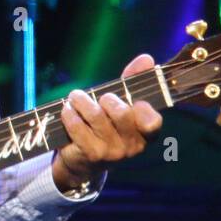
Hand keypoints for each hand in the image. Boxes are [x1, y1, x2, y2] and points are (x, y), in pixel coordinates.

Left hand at [52, 52, 163, 191]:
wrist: (83, 162)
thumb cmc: (106, 126)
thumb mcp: (121, 104)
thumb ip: (133, 82)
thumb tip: (146, 58)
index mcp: (145, 133)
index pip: (153, 122)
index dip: (144, 109)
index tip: (136, 101)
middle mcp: (132, 146)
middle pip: (121, 112)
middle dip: (106, 99)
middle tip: (98, 97)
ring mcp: (112, 153)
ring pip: (96, 116)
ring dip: (82, 101)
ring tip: (75, 97)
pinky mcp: (91, 154)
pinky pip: (77, 126)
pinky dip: (69, 114)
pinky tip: (67, 111)